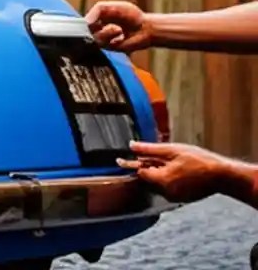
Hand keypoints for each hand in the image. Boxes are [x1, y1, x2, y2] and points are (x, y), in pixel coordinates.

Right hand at [85, 0, 154, 51]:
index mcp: (96, 18)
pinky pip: (103, 44)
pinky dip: (112, 37)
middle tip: (100, 24)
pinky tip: (120, 34)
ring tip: (118, 29)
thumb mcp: (113, 7)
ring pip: (94, 38)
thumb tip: (86, 21)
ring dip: (106, 32)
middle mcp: (98, 29)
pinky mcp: (110, 47)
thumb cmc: (132, 15)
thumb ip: (99, 10)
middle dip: (92, 27)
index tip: (84, 21)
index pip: (82, 22)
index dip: (82, 22)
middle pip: (84, 31)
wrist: (146, 27)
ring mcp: (103, 39)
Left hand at [117, 141, 239, 202]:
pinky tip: (174, 170)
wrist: (223, 176)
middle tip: (145, 157)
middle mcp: (165, 192)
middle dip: (145, 168)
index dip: (132, 164)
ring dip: (156, 173)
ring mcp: (173, 197)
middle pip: (146, 179)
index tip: (120, 160)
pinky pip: (166, 188)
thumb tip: (131, 145)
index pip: (139, 173)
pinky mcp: (180, 199)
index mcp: (162, 180)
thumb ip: (149, 149)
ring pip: (156, 184)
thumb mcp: (172, 150)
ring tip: (166, 162)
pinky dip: (165, 179)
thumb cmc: (199, 160)